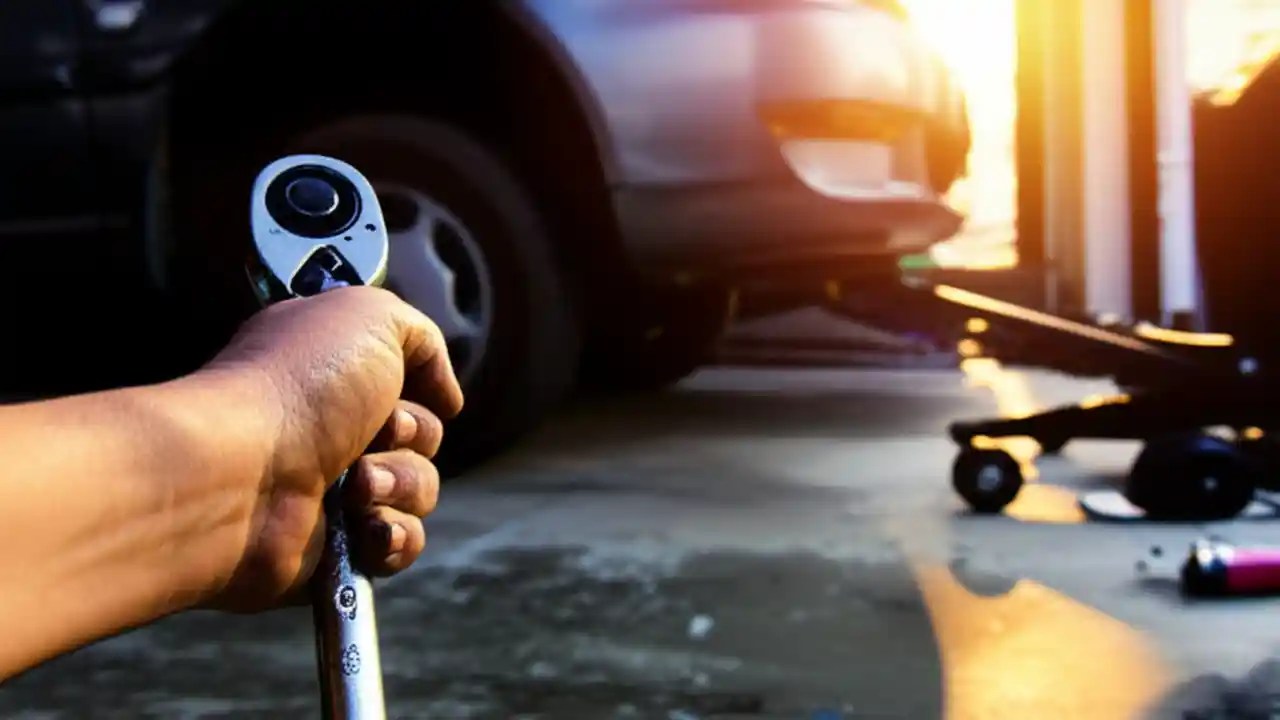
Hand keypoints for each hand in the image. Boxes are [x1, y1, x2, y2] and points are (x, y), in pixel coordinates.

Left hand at [197, 286, 463, 611]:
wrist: (242, 474)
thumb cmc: (299, 386)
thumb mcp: (370, 316)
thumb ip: (420, 336)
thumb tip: (444, 394)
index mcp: (334, 376)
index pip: (411, 384)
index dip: (419, 388)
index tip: (394, 389)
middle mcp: (331, 430)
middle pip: (424, 439)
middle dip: (414, 437)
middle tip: (372, 435)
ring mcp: (333, 493)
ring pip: (420, 493)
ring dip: (402, 485)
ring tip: (356, 487)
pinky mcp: (334, 550)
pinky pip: (401, 544)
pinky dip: (394, 537)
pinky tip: (365, 530)